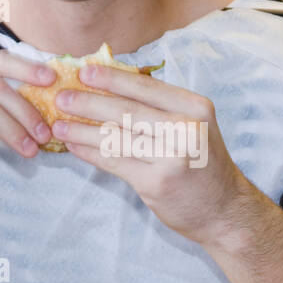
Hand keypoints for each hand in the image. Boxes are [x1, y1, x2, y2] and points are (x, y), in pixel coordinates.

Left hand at [50, 63, 250, 245]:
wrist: (224, 211)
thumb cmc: (202, 165)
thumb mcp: (194, 126)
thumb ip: (161, 108)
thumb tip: (111, 86)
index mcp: (195, 107)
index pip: (145, 87)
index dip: (111, 78)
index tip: (83, 71)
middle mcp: (186, 129)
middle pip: (127, 110)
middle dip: (88, 102)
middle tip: (61, 97)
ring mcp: (171, 157)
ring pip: (116, 137)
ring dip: (81, 129)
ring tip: (58, 123)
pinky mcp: (156, 182)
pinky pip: (114, 161)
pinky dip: (90, 152)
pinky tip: (73, 145)